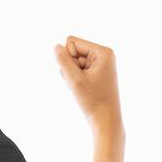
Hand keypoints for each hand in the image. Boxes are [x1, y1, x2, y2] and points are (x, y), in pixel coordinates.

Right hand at [54, 35, 124, 161]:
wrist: (106, 120)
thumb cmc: (93, 101)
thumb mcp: (74, 80)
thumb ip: (63, 61)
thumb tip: (56, 46)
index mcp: (103, 51)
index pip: (72, 42)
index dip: (68, 58)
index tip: (79, 75)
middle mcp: (104, 54)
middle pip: (73, 51)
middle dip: (70, 67)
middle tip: (80, 84)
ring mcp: (101, 63)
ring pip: (73, 61)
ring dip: (72, 75)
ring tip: (82, 88)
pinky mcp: (97, 72)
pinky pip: (78, 69)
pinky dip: (76, 79)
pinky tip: (83, 89)